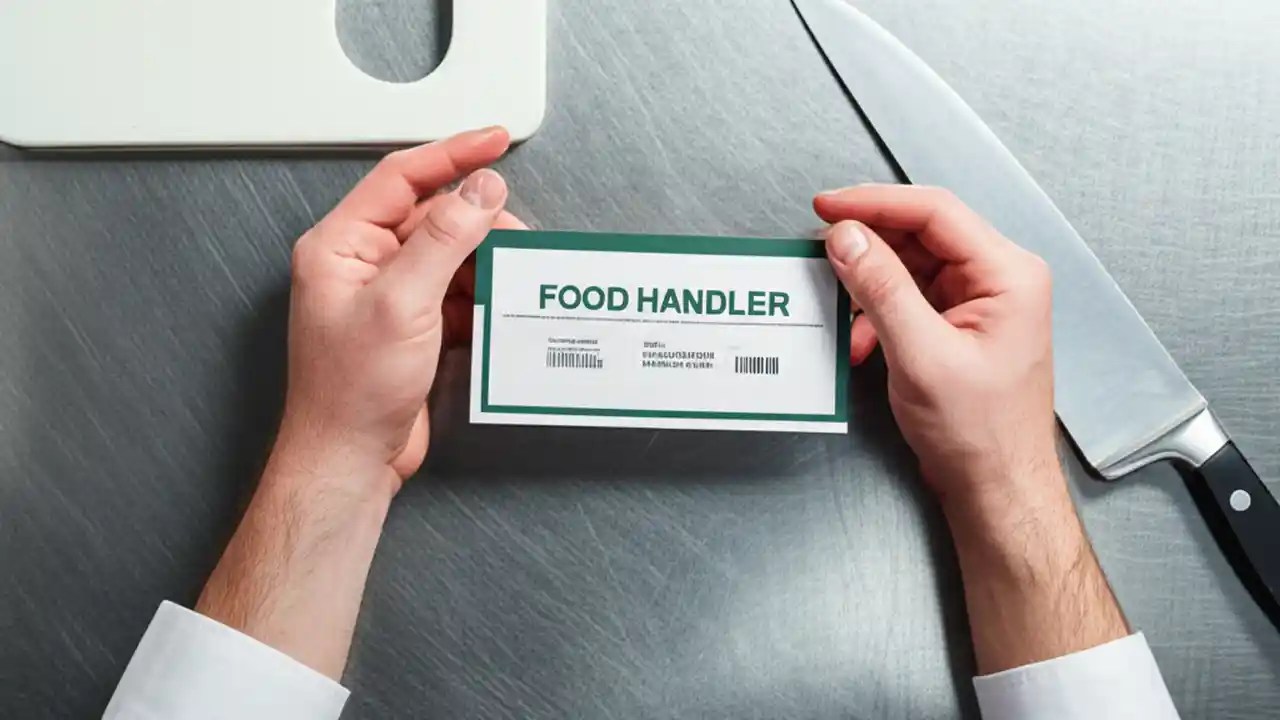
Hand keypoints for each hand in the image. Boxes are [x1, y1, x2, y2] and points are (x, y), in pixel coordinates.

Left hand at [280, 126, 525, 491]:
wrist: (350, 460)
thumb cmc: (350, 392)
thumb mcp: (401, 303)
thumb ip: (444, 239)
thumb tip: (479, 190)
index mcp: (340, 246)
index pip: (401, 178)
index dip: (452, 155)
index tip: (494, 142)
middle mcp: (360, 266)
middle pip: (431, 219)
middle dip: (478, 224)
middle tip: (515, 234)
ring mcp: (387, 298)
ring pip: (449, 258)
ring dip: (484, 265)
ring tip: (513, 275)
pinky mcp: (411, 328)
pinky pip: (455, 295)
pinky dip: (480, 298)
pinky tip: (498, 308)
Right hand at [814, 184, 1057, 506]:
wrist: (996, 487)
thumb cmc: (981, 433)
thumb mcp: (921, 355)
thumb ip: (881, 289)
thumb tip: (846, 238)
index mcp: (1008, 274)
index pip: (934, 212)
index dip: (874, 203)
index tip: (827, 206)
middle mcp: (999, 280)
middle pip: (920, 235)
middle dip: (867, 247)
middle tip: (821, 251)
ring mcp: (979, 303)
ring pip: (909, 267)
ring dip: (869, 287)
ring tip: (841, 312)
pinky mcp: (958, 325)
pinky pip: (909, 298)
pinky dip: (877, 314)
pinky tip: (860, 341)